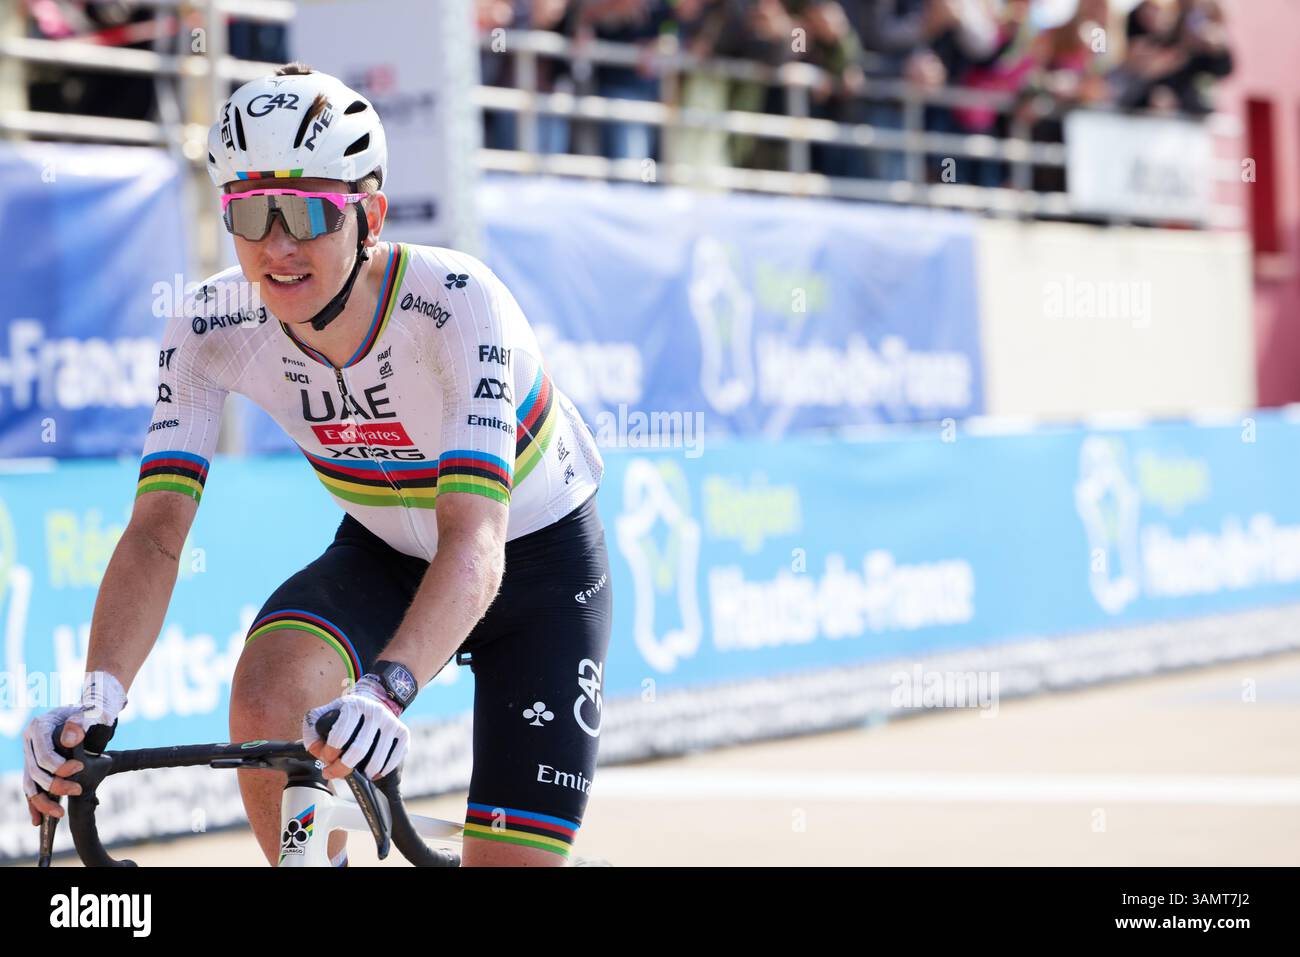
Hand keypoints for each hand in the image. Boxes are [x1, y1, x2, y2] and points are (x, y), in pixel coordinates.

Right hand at [23, 706, 87, 824]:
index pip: (43, 752)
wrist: (86, 715)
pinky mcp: (34, 767)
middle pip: (35, 771)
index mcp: (39, 726)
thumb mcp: (88, 712)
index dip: (58, 765)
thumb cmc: (89, 713)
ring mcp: (30, 756)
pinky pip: (31, 788)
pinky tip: (38, 820)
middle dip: (55, 785)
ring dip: (43, 801)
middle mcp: (30, 742)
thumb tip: (71, 738)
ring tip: (59, 814)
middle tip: (76, 791)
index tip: (79, 769)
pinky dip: (34, 804)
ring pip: (30, 783)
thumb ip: (81, 722)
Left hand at [303, 677, 409, 780]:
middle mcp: (375, 712)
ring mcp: (391, 723)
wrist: (377, 698)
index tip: (326, 759)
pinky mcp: (403, 733)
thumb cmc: (348, 712)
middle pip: (358, 751)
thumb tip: (317, 751)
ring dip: (362, 774)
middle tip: (334, 773)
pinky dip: (381, 772)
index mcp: (354, 706)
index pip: (339, 736)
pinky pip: (394, 760)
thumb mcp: (326, 713)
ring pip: (377, 760)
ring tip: (354, 774)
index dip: (329, 754)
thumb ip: (313, 731)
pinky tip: (372, 774)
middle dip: (342, 768)